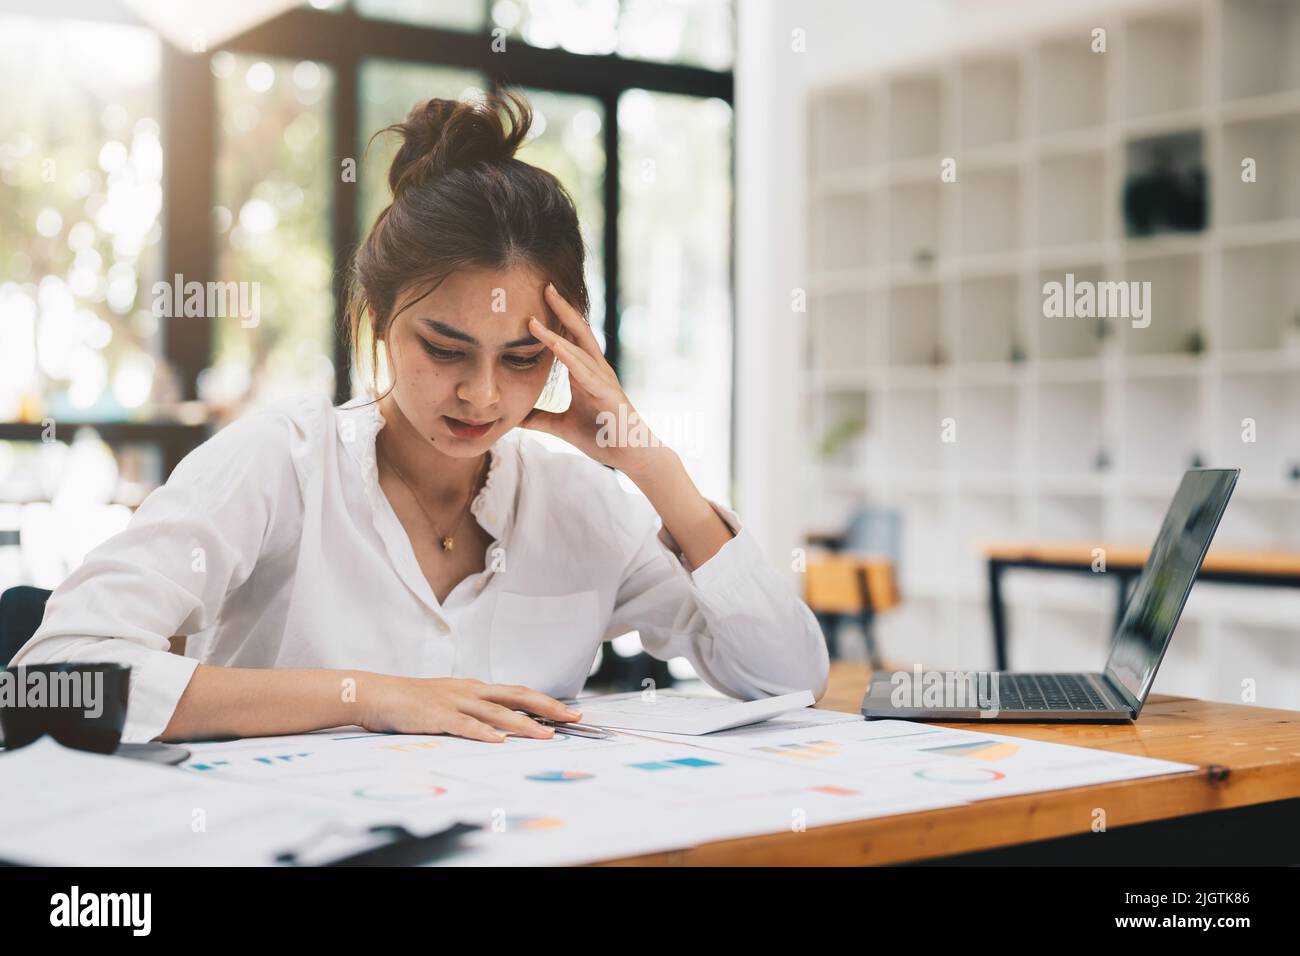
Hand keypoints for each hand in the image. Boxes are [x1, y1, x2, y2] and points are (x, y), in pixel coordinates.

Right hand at [358, 675, 582, 742]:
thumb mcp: (451, 700)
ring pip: (495, 712)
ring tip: (546, 735)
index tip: (569, 712)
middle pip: (516, 696)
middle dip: (548, 708)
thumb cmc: (414, 701)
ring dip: (523, 724)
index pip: (518, 693)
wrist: (378, 693)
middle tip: (573, 719)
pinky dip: (483, 733)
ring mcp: (454, 702)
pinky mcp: (437, 715)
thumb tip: (501, 724)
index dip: (545, 702)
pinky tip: (498, 741)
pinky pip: (464, 725)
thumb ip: (475, 709)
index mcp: (475, 688)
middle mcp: (471, 691)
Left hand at [523, 282, 665, 476]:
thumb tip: (515, 418)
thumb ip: (540, 419)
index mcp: (585, 374)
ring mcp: (602, 379)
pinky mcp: (606, 393)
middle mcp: (595, 370)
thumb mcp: (561, 427)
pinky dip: (569, 356)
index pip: (568, 340)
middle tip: (544, 284)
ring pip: (580, 345)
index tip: (536, 301)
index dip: (554, 321)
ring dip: (560, 325)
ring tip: (544, 305)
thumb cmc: (602, 437)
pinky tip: (556, 344)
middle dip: (561, 308)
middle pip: (577, 331)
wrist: (631, 455)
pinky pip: (585, 371)